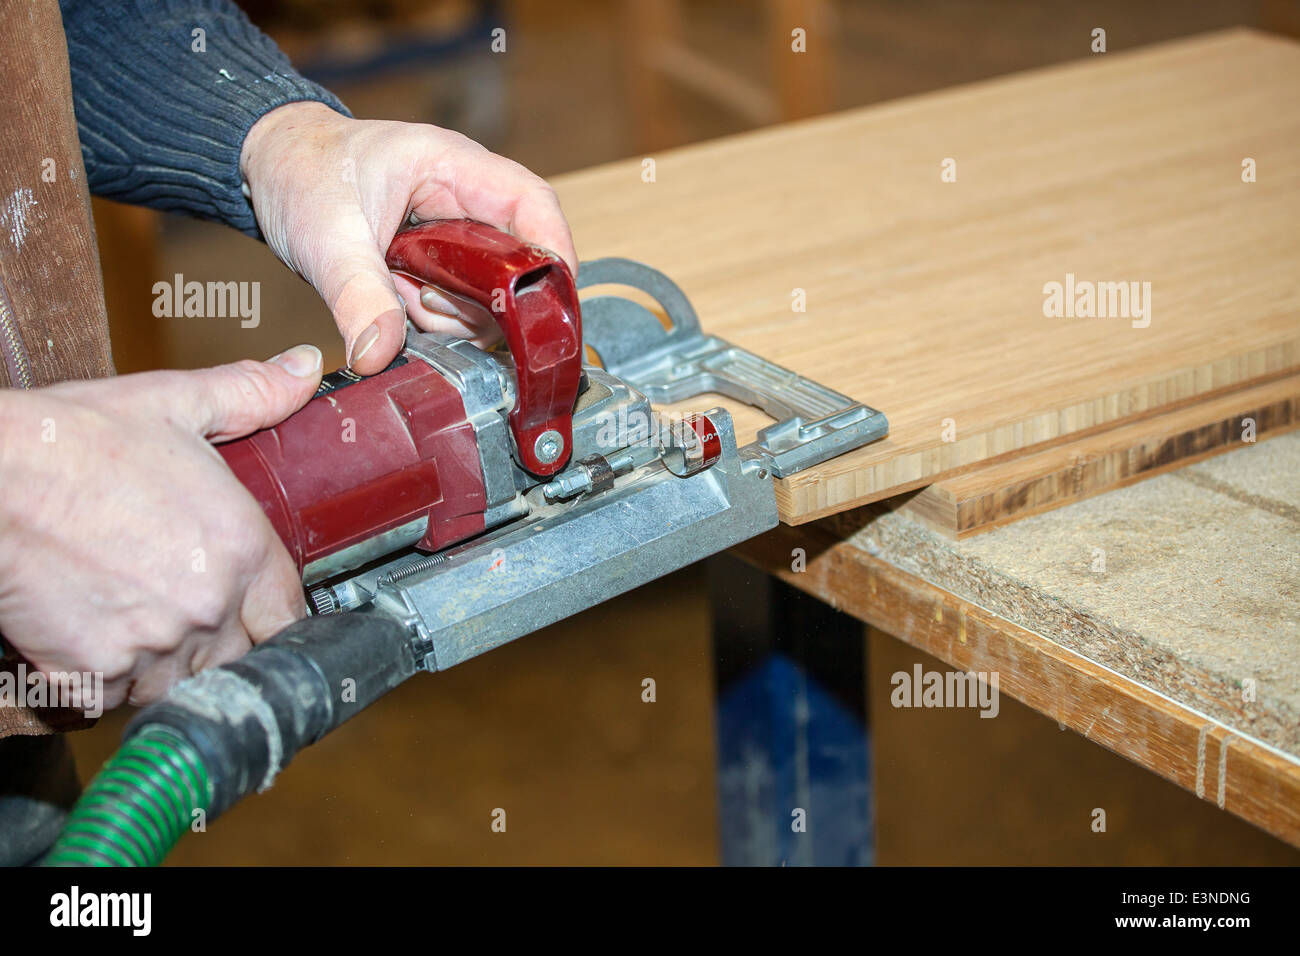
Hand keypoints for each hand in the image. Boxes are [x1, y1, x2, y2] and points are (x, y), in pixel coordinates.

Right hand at [0, 345, 322, 709]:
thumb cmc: (71, 443)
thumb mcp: (172, 403)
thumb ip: (250, 395)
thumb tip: (303, 369)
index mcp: (241, 546)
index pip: (289, 613)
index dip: (270, 614)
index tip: (252, 609)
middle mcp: (208, 602)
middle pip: (238, 653)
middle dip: (218, 639)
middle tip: (178, 604)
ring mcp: (154, 643)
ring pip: (180, 680)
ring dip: (164, 661)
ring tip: (133, 614)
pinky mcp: (95, 673)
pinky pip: (117, 696)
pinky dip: (107, 678)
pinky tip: (91, 632)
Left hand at [239, 102, 577, 373]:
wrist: (268, 170)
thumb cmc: (300, 174)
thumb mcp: (326, 238)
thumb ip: (357, 297)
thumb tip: (380, 354)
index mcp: (450, 165)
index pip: (532, 203)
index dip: (554, 252)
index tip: (551, 305)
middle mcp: (466, 197)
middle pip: (520, 260)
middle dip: (486, 301)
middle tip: (433, 306)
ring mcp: (456, 232)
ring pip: (491, 293)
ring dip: (452, 313)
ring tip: (400, 296)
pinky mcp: (442, 261)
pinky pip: (460, 304)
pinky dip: (434, 316)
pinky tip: (398, 300)